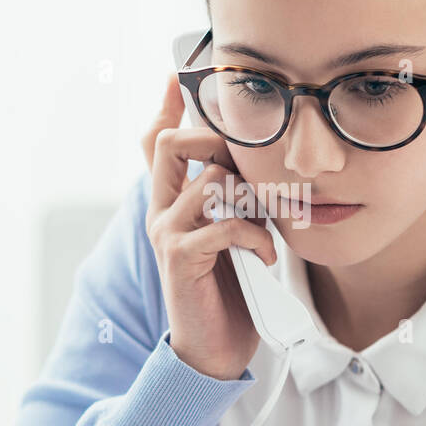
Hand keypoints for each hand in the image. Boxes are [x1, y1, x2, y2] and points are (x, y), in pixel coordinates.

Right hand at [143, 79, 274, 380]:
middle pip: (173, 144)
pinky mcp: (180, 259)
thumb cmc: (226, 290)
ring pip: (210, 181)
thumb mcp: (227, 233)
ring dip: (252, 199)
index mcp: (171, 201)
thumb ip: (228, 199)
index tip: (177, 75)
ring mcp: (167, 233)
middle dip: (217, 141)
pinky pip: (222, 224)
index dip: (168, 106)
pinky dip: (255, 236)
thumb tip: (250, 161)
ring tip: (268, 225)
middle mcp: (161, 211)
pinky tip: (266, 254)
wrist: (213, 350)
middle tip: (248, 163)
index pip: (158, 141)